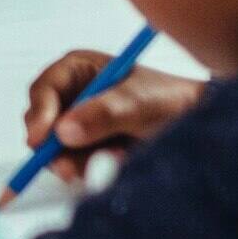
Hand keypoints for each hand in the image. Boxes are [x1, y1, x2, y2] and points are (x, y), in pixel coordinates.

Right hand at [21, 50, 205, 183]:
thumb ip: (103, 113)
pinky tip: (119, 159)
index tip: (42, 139)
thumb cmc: (171, 101)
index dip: (39, 114)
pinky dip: (92, 168)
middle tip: (68, 168)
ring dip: (79, 160)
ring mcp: (79, 123)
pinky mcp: (87, 148)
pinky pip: (73, 163)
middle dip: (56, 147)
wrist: (198, 127)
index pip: (44, 90)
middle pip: (42, 123)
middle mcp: (72, 95)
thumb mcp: (139, 102)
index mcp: (79, 70)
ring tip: (116, 157)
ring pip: (56, 148)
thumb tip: (63, 131)